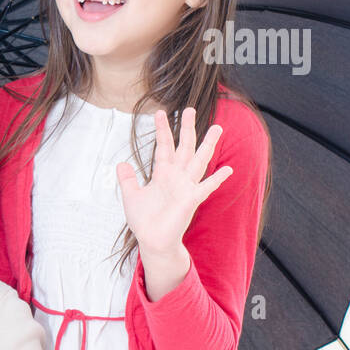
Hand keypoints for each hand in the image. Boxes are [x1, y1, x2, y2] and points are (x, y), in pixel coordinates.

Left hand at [116, 106, 232, 256]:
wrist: (152, 240)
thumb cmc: (144, 220)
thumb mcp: (131, 196)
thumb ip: (128, 179)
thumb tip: (121, 164)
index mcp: (162, 173)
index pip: (163, 147)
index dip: (162, 130)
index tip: (160, 112)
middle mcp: (176, 177)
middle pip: (184, 147)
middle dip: (187, 128)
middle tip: (190, 108)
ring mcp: (186, 187)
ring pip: (198, 161)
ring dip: (208, 145)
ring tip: (217, 128)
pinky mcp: (191, 200)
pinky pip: (206, 187)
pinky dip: (217, 179)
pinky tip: (228, 169)